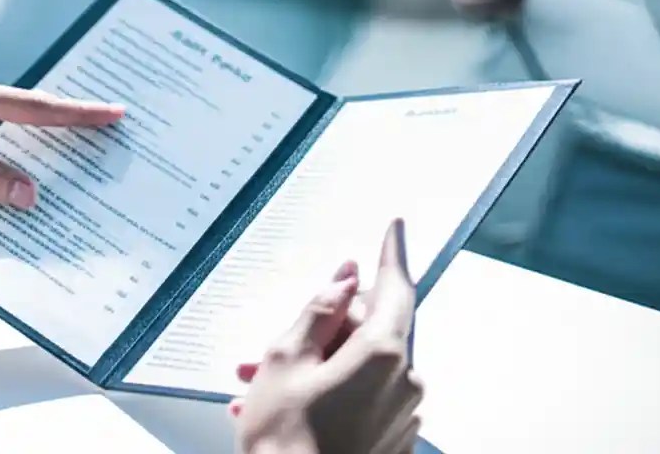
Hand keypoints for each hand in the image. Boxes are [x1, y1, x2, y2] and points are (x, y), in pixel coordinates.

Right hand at [232, 220, 422, 453]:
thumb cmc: (286, 444)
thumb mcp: (284, 361)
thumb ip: (317, 312)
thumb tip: (344, 280)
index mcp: (383, 354)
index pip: (396, 287)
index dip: (391, 253)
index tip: (395, 228)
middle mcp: (404, 383)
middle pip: (368, 332)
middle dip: (319, 331)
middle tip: (266, 348)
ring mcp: (401, 417)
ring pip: (356, 368)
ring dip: (312, 368)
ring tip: (255, 389)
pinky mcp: (391, 442)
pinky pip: (361, 399)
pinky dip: (326, 395)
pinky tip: (282, 410)